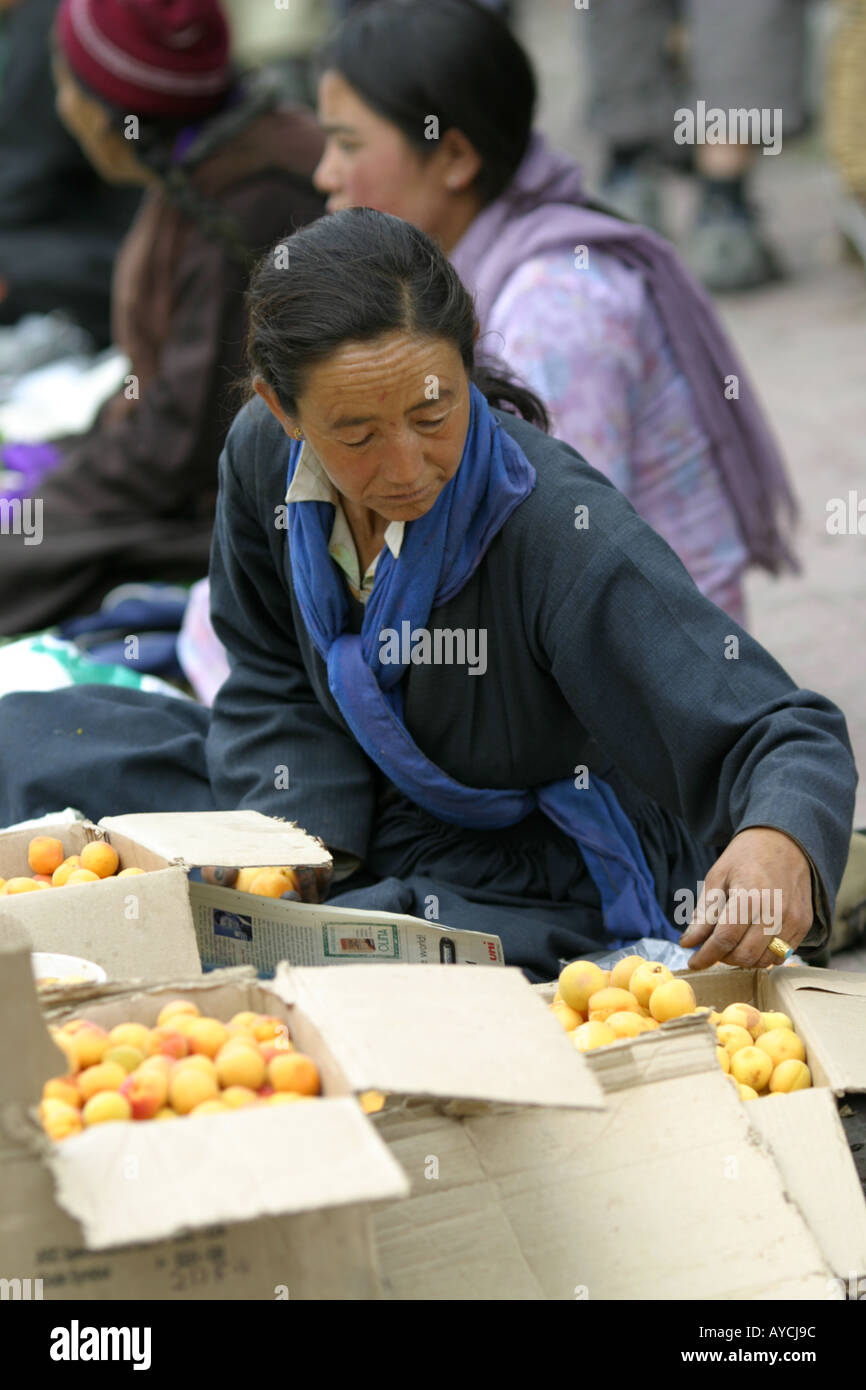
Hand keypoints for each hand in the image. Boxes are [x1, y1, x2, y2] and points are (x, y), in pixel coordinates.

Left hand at [679, 826, 813, 968]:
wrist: (784, 840)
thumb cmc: (745, 857)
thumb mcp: (717, 877)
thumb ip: (704, 913)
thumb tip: (687, 943)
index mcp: (750, 896)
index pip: (724, 939)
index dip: (706, 955)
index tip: (693, 962)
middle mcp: (776, 912)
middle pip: (745, 955)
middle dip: (723, 958)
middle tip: (713, 948)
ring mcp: (794, 920)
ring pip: (764, 960)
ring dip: (744, 958)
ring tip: (733, 943)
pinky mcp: (804, 924)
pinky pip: (782, 954)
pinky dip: (764, 955)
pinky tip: (752, 940)